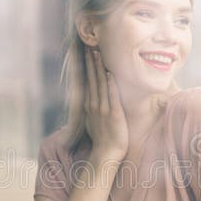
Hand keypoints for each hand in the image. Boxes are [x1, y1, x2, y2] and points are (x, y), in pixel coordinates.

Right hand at [84, 47, 127, 161]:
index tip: (87, 53)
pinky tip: (109, 73)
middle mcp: (94, 105)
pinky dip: (110, 84)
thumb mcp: (94, 122)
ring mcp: (103, 109)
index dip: (88, 67)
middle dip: (90, 62)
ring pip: (100, 84)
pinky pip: (111, 96)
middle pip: (92, 79)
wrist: (106, 154)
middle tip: (89, 46)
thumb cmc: (103, 140)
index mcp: (89, 105)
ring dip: (98, 68)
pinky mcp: (113, 114)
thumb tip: (93, 102)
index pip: (88, 81)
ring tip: (97, 53)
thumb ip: (94, 110)